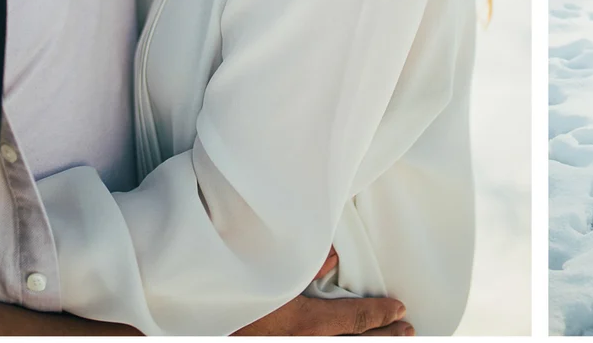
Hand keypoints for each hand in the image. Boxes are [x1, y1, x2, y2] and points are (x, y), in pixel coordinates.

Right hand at [232, 248, 412, 335]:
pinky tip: (338, 341)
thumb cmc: (226, 286)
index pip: (352, 318)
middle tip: (410, 331)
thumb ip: (304, 263)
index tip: (400, 308)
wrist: (182, 315)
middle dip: (383, 339)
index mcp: (300, 323)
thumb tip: (333, 259)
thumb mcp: (266, 268)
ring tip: (389, 342)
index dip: (379, 314)